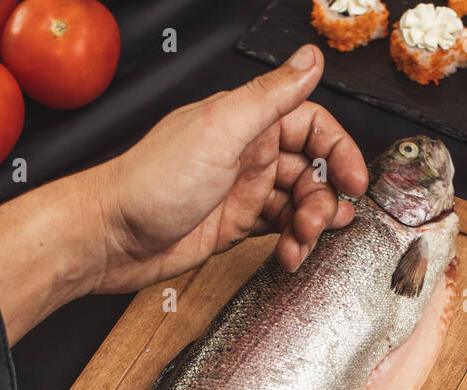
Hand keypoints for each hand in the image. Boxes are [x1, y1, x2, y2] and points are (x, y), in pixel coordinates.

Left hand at [90, 44, 367, 293]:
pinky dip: (291, 243)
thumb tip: (309, 58)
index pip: (313, 125)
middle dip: (325, 197)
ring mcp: (242, 190)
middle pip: (312, 169)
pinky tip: (287, 255)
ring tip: (301, 241)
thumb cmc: (150, 183)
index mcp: (247, 121)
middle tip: (320, 220)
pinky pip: (280, 229)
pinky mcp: (235, 225)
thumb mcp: (221, 129)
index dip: (339, 151)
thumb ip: (270, 95)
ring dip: (310, 225)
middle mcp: (248, 153)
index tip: (354, 179)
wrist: (112, 237)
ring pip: (299, 203)